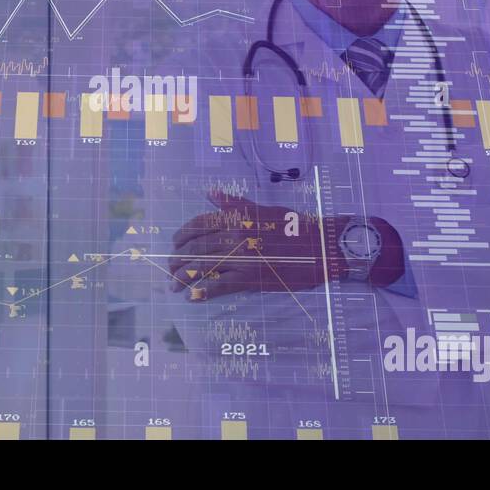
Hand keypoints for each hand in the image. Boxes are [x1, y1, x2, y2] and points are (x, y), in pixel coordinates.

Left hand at [167, 192, 345, 299]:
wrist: (321, 247)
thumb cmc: (295, 226)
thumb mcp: (264, 209)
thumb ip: (234, 203)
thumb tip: (211, 193)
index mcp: (238, 218)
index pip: (199, 224)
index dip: (182, 234)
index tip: (174, 243)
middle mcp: (236, 237)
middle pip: (196, 247)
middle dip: (177, 259)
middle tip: (168, 268)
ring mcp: (242, 258)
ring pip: (203, 267)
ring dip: (183, 277)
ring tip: (172, 285)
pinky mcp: (251, 278)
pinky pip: (220, 286)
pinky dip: (203, 291)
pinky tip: (191, 297)